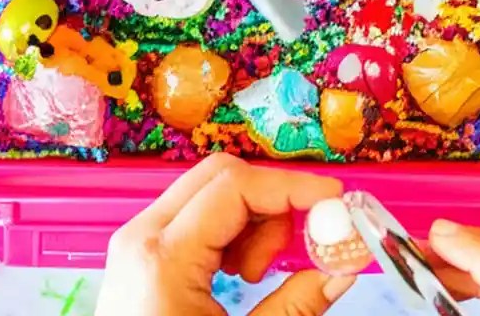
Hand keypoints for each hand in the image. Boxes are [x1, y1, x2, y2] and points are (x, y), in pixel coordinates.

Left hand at [95, 153, 356, 315]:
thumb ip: (296, 307)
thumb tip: (341, 270)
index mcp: (163, 258)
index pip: (235, 188)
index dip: (292, 186)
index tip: (334, 200)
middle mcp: (142, 235)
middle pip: (221, 177)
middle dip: (274, 201)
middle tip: (303, 242)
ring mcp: (137, 240)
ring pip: (211, 192)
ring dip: (253, 220)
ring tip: (260, 275)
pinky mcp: (142, 251)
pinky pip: (197, 215)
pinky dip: (232, 231)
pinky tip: (240, 273)